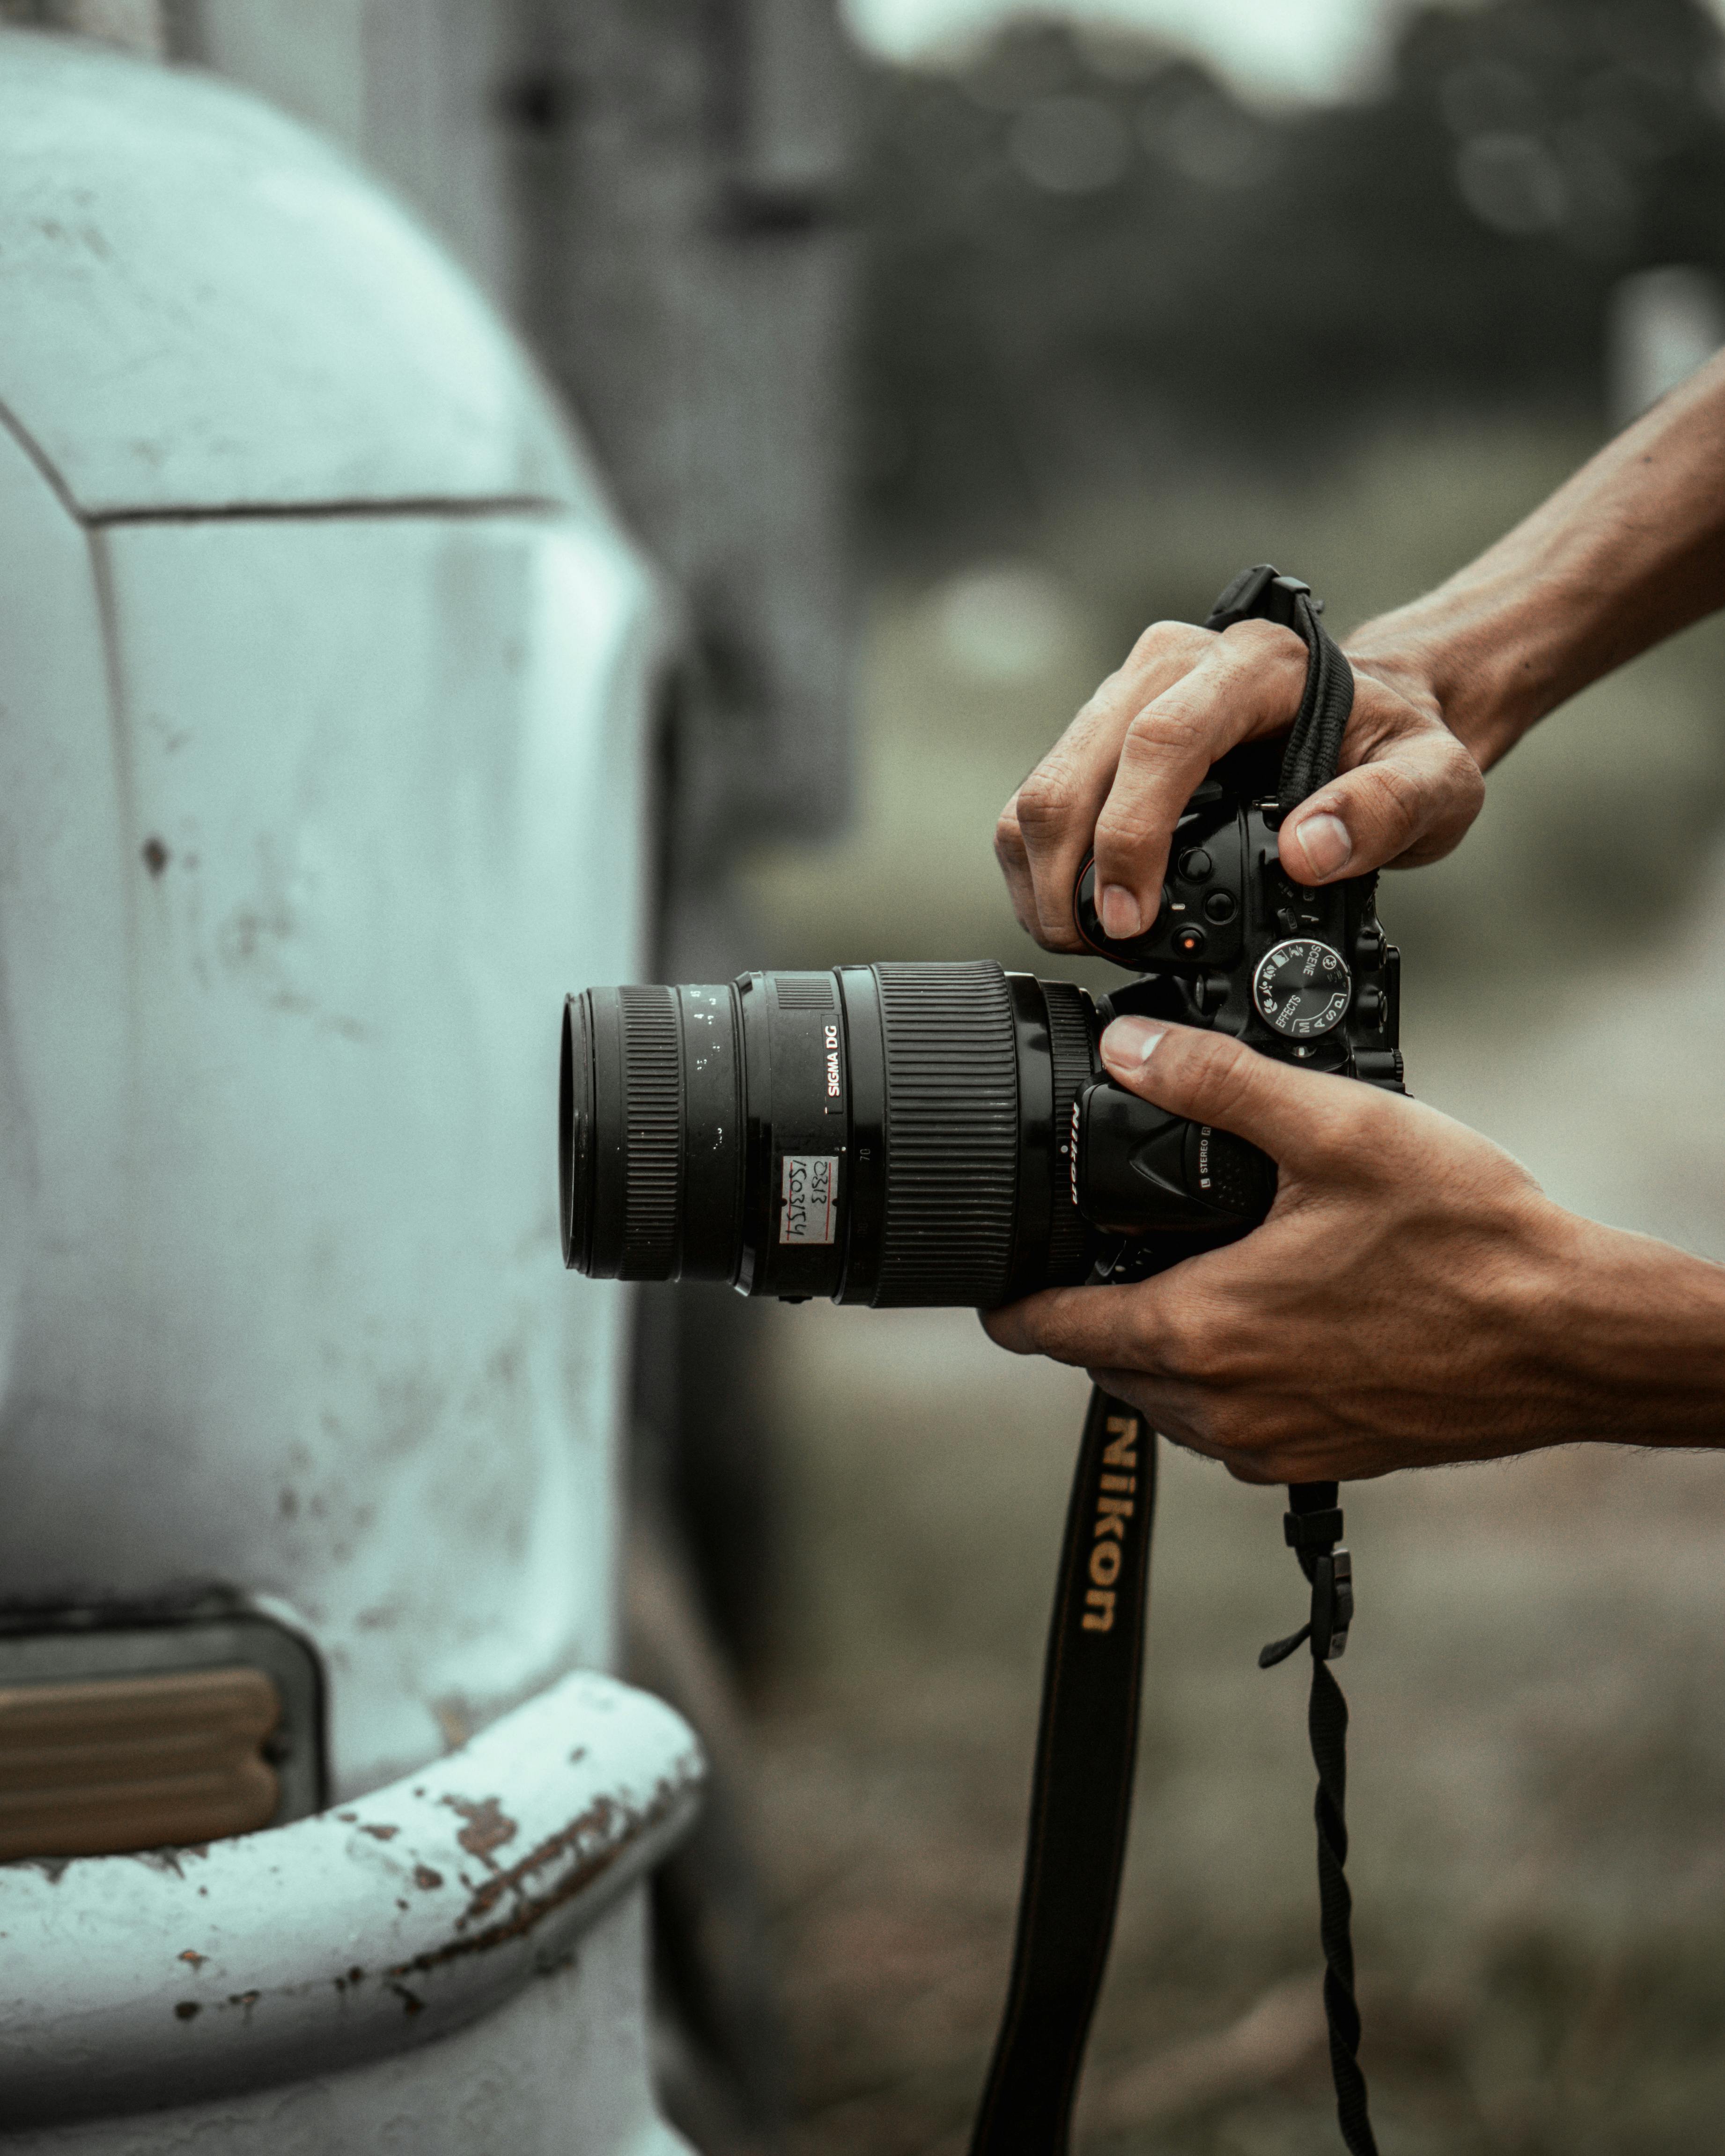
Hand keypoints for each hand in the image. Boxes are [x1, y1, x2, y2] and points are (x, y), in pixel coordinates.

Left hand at [983, 1018, 1724, 1482]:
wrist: (1572, 1338)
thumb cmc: (1469, 1241)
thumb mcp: (1336, 1130)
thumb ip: (1217, 1081)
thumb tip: (1133, 1047)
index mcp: (1202, 1333)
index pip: (1050, 1332)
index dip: (1012, 1301)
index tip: (997, 1280)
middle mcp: (1221, 1409)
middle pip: (1103, 1363)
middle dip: (1092, 1310)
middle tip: (1107, 1249)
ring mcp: (1270, 1445)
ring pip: (1163, 1399)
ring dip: (1157, 1345)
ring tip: (1186, 1273)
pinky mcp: (1320, 1459)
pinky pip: (1227, 1423)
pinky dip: (1222, 1376)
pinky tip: (1264, 1317)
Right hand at [993, 620, 1484, 952]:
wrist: (1375, 711)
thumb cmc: (1397, 745)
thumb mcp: (1436, 779)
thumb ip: (1388, 809)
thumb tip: (1309, 851)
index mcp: (1253, 667)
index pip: (1161, 742)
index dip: (1129, 837)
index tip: (1132, 920)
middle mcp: (1174, 665)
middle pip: (1075, 770)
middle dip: (1066, 875)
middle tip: (1094, 949)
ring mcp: (1127, 693)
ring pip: (1043, 785)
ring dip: (1042, 875)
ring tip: (1081, 941)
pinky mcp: (1100, 728)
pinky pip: (1042, 796)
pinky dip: (1042, 864)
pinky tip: (1076, 909)